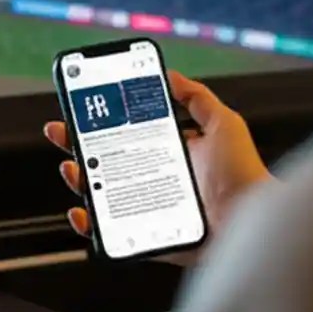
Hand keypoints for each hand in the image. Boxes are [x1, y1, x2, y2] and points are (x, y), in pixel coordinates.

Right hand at [45, 71, 271, 260]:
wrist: (251, 219)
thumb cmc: (244, 173)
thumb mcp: (224, 123)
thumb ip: (198, 97)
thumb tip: (171, 74)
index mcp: (169, 154)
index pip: (126, 136)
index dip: (101, 123)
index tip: (82, 109)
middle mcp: (155, 181)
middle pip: (105, 163)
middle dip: (78, 147)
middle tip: (61, 133)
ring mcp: (148, 210)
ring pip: (101, 196)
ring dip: (80, 181)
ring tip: (72, 168)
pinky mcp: (147, 237)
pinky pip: (110, 233)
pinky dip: (90, 225)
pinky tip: (82, 212)